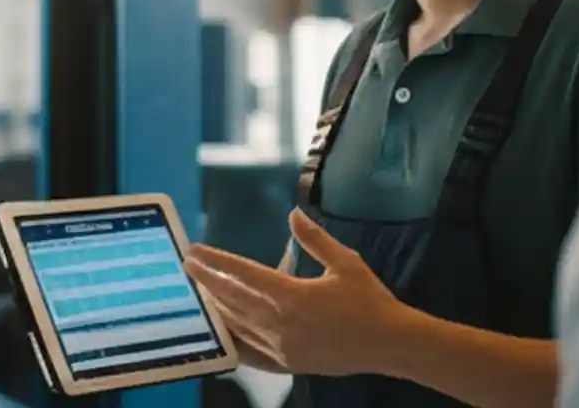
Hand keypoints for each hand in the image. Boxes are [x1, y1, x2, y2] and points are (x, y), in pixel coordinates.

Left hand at [184, 209, 426, 377]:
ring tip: (200, 292)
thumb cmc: (370, 300)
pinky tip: (223, 332)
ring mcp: (282, 348)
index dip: (216, 261)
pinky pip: (251, 353)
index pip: (243, 274)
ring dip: (216, 308)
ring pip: (237, 326)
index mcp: (292, 296)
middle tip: (187, 266)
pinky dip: (234, 340)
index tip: (195, 251)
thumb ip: (314, 239)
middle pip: (232, 299)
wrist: (390, 344)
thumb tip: (292, 215)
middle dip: (207, 281)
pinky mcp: (288, 364)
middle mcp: (281, 324)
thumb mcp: (345, 262)